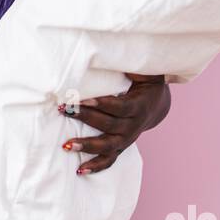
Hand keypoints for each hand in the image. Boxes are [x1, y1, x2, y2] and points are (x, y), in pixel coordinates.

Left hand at [57, 74, 171, 174]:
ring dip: (86, 147)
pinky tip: (79, 170)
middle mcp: (133, 126)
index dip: (100, 104)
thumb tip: (112, 50)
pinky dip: (95, 166)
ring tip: (66, 146)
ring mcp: (127, 139)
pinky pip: (109, 160)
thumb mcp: (142, 72)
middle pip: (108, 125)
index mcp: (138, 106)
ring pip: (107, 146)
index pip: (118, 106)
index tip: (80, 99)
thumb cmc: (143, 83)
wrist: (156, 104)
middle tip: (63, 111)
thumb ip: (131, 64)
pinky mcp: (120, 147)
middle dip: (85, 118)